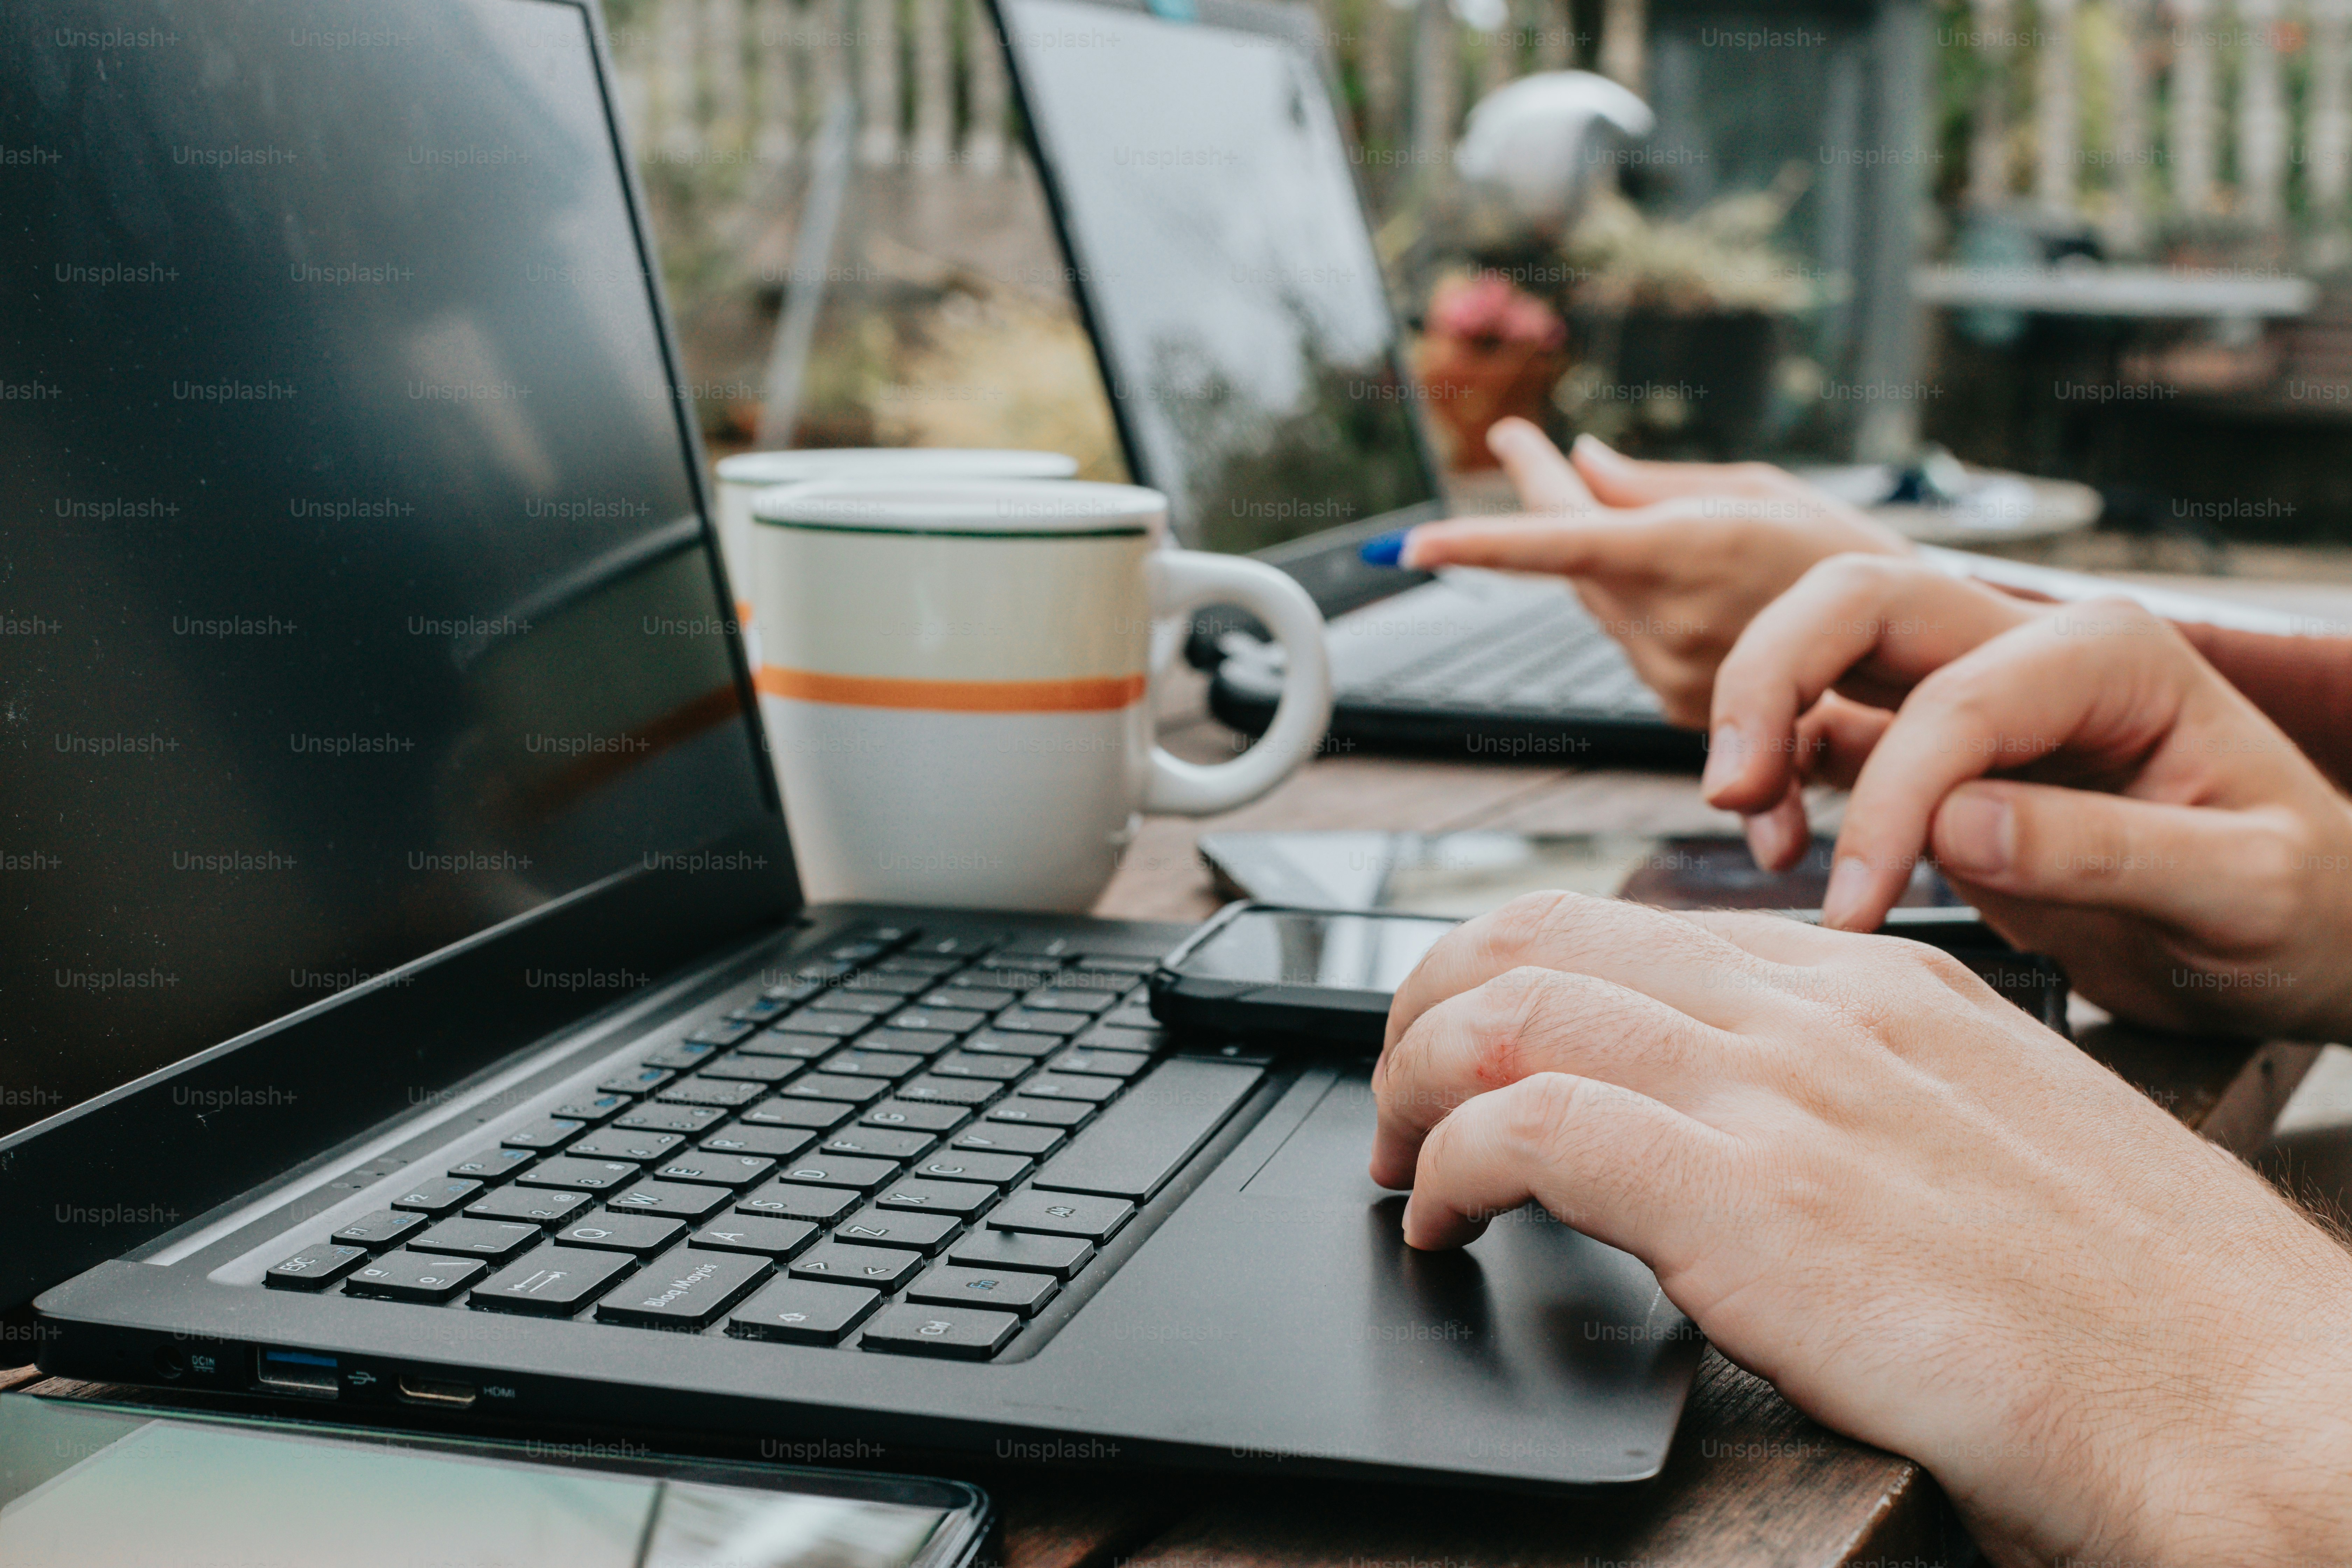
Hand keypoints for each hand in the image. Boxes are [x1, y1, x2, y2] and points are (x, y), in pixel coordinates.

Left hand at [1371, 891, 2351, 1566]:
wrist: (2257, 1398)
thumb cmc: (2127, 1305)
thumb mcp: (1974, 1138)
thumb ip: (1843, 1096)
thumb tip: (1712, 1110)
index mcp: (1871, 985)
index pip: (1621, 922)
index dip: (1505, 981)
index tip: (1470, 1061)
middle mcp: (1816, 1011)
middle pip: (1536, 936)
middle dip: (1426, 1010)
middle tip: (1400, 1102)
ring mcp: (1784, 1096)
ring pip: (1507, 1010)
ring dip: (1410, 1086)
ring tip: (1400, 1166)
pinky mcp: (1753, 1199)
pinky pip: (1525, 1127)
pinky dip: (1446, 1168)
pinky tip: (1442, 1223)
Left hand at [1394, 419, 1908, 725]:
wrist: (1910, 655)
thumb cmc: (1841, 552)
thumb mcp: (1758, 495)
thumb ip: (1654, 487)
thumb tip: (1580, 463)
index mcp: (1684, 553)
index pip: (1560, 547)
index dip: (1481, 545)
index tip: (1412, 544)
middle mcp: (1666, 621)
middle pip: (1570, 559)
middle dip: (1542, 500)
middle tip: (1515, 440)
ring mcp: (1668, 673)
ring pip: (1599, 601)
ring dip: (1600, 556)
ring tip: (1625, 508)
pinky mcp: (1679, 709)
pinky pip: (1632, 640)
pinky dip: (1639, 605)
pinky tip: (1680, 586)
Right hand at [1703, 555, 2351, 1037]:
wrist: (2310, 933)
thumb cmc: (2300, 907)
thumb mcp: (2246, 890)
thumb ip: (2107, 851)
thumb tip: (1955, 823)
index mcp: (2114, 656)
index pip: (1956, 703)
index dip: (1887, 802)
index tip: (1852, 905)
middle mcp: (2035, 651)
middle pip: (1859, 602)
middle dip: (1772, 680)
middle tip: (1731, 789)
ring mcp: (1981, 693)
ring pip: (1828, 644)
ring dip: (1762, 715)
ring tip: (1747, 819)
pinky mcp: (1944, 755)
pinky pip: (1834, 726)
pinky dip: (1785, 768)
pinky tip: (1782, 839)